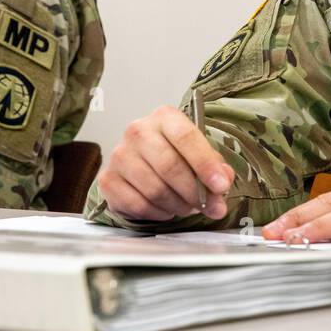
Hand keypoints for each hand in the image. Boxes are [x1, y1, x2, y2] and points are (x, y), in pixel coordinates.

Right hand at [97, 105, 235, 220]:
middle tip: (211, 206)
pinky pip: (139, 205)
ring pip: (156, 190)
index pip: (186, 137)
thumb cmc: (174, 155)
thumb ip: (215, 166)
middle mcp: (137, 132)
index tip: (220, 185)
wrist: (143, 163)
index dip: (205, 164)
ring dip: (179, 205)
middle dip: (194, 192)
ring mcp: (119, 156)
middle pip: (169, 166)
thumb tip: (222, 180)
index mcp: (164, 118)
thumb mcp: (199, 154)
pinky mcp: (108, 180)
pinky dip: (159, 213)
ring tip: (187, 205)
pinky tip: (166, 208)